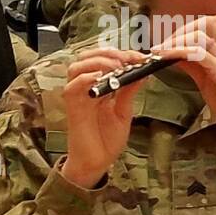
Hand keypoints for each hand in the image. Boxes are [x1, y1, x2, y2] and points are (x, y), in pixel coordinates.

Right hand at [62, 49, 148, 187]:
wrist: (97, 161)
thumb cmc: (107, 138)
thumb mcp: (124, 111)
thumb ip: (129, 91)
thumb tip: (143, 73)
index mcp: (99, 86)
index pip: (104, 60)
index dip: (122, 54)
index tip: (141, 57)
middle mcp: (85, 87)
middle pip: (86, 57)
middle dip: (108, 53)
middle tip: (127, 59)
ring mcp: (77, 96)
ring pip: (76, 67)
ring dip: (97, 62)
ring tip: (115, 66)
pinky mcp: (72, 107)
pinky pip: (72, 86)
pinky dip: (85, 78)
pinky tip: (100, 77)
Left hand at [148, 14, 215, 134]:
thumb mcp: (206, 79)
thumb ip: (193, 65)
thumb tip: (175, 55)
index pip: (212, 24)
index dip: (190, 27)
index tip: (174, 40)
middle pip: (206, 22)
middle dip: (182, 30)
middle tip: (165, 44)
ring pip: (200, 34)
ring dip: (177, 40)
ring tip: (162, 50)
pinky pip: (197, 53)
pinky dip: (179, 52)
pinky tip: (166, 57)